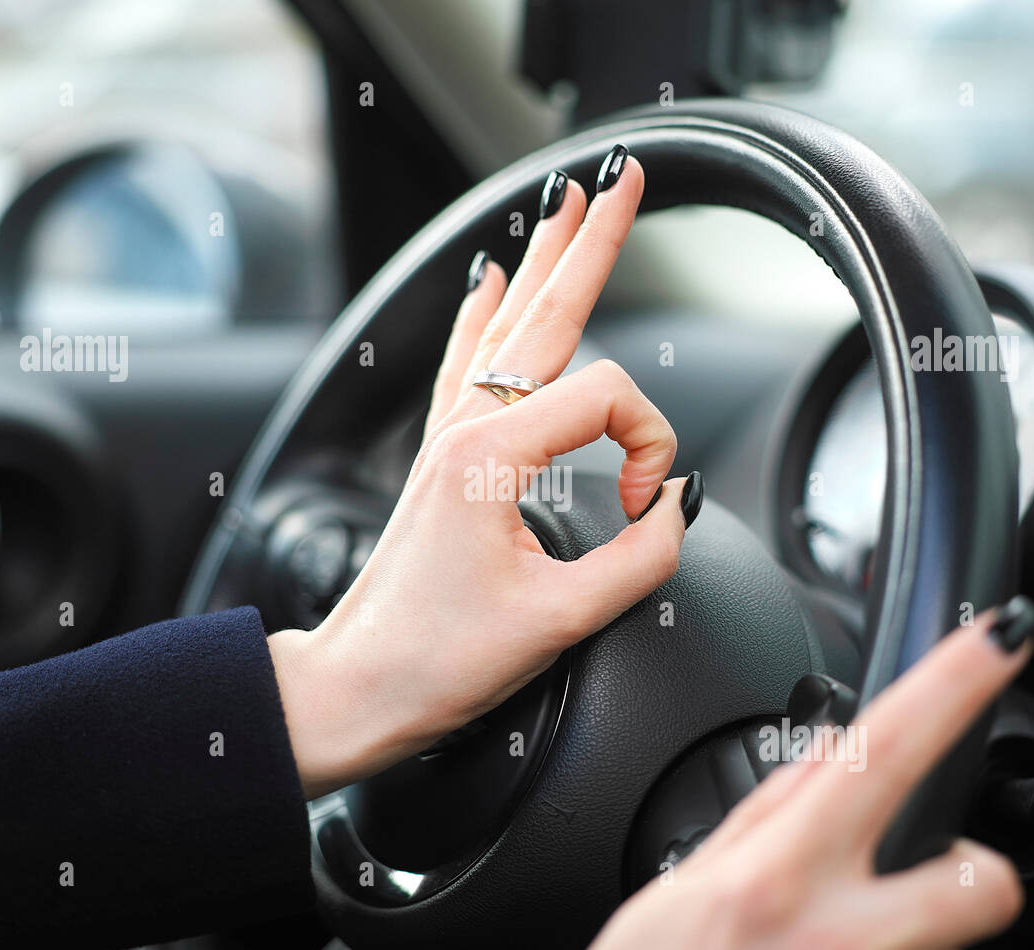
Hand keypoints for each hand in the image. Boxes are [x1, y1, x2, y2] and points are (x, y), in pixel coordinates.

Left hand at [269, 148, 694, 795]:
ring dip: (544, 262)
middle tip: (624, 180)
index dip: (649, 445)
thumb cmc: (440, 661)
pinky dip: (484, 314)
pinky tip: (489, 280)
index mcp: (491, 455)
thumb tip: (672, 509)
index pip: (607, 397)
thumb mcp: (561, 620)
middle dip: (592, 243)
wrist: (361, 684)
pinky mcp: (440, 456)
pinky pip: (465, 361)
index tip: (642, 510)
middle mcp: (464, 428)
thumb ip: (642, 558)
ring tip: (570, 206)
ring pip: (505, 324)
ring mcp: (447, 436)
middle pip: (546, 312)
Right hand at [574, 600, 1033, 949]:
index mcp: (777, 874)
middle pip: (981, 878)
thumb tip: (827, 754)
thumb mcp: (682, 883)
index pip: (885, 752)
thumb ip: (763, 816)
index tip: (999, 636)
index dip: (952, 683)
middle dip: (966, 868)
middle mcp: (836, 939)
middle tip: (912, 875)